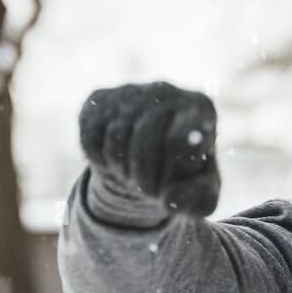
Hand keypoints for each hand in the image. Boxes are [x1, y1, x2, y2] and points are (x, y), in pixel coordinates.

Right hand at [78, 80, 220, 217]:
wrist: (151, 161)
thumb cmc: (182, 177)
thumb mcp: (201, 196)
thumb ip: (197, 201)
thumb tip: (169, 199)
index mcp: (200, 109)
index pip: (180, 139)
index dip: (171, 172)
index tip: (170, 185)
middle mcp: (166, 91)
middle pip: (146, 139)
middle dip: (144, 177)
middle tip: (148, 192)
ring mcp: (131, 91)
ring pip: (115, 138)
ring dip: (121, 171)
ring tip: (133, 177)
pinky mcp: (99, 99)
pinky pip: (90, 136)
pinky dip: (98, 161)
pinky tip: (113, 163)